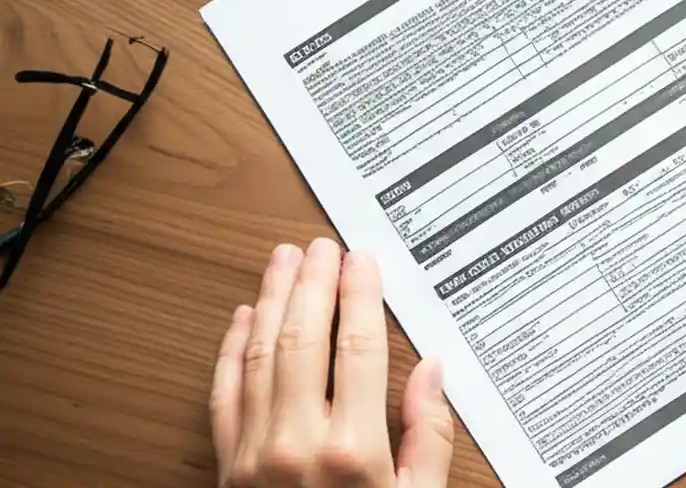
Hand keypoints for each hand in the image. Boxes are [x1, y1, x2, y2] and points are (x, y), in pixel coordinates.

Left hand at [210, 239, 453, 486]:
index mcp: (354, 449)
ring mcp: (255, 453)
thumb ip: (430, 438)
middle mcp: (298, 444)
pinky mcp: (227, 466)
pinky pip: (224, 393)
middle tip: (321, 248)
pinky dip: (232, 349)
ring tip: (283, 262)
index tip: (362, 262)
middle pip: (303, 340)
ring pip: (260, 356)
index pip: (359, 348)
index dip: (361, 296)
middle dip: (313, 284)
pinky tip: (244, 316)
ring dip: (272, 300)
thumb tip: (432, 371)